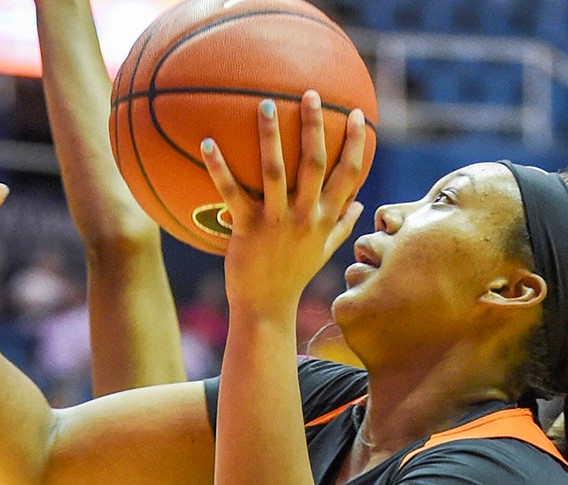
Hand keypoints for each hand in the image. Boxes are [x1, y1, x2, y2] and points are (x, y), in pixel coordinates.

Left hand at [199, 91, 366, 317]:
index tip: (356, 114)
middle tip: (310, 93)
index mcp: (325, 219)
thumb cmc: (293, 275)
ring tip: (265, 104)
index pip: (348, 175)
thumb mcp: (324, 251)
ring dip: (270, 136)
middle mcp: (305, 217)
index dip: (355, 143)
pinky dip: (218, 167)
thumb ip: (342, 225)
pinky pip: (232, 192)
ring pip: (275, 171)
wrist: (266, 307)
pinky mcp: (247, 228)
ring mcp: (276, 222)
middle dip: (315, 126)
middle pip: (315, 164)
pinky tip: (207, 142)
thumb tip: (360, 205)